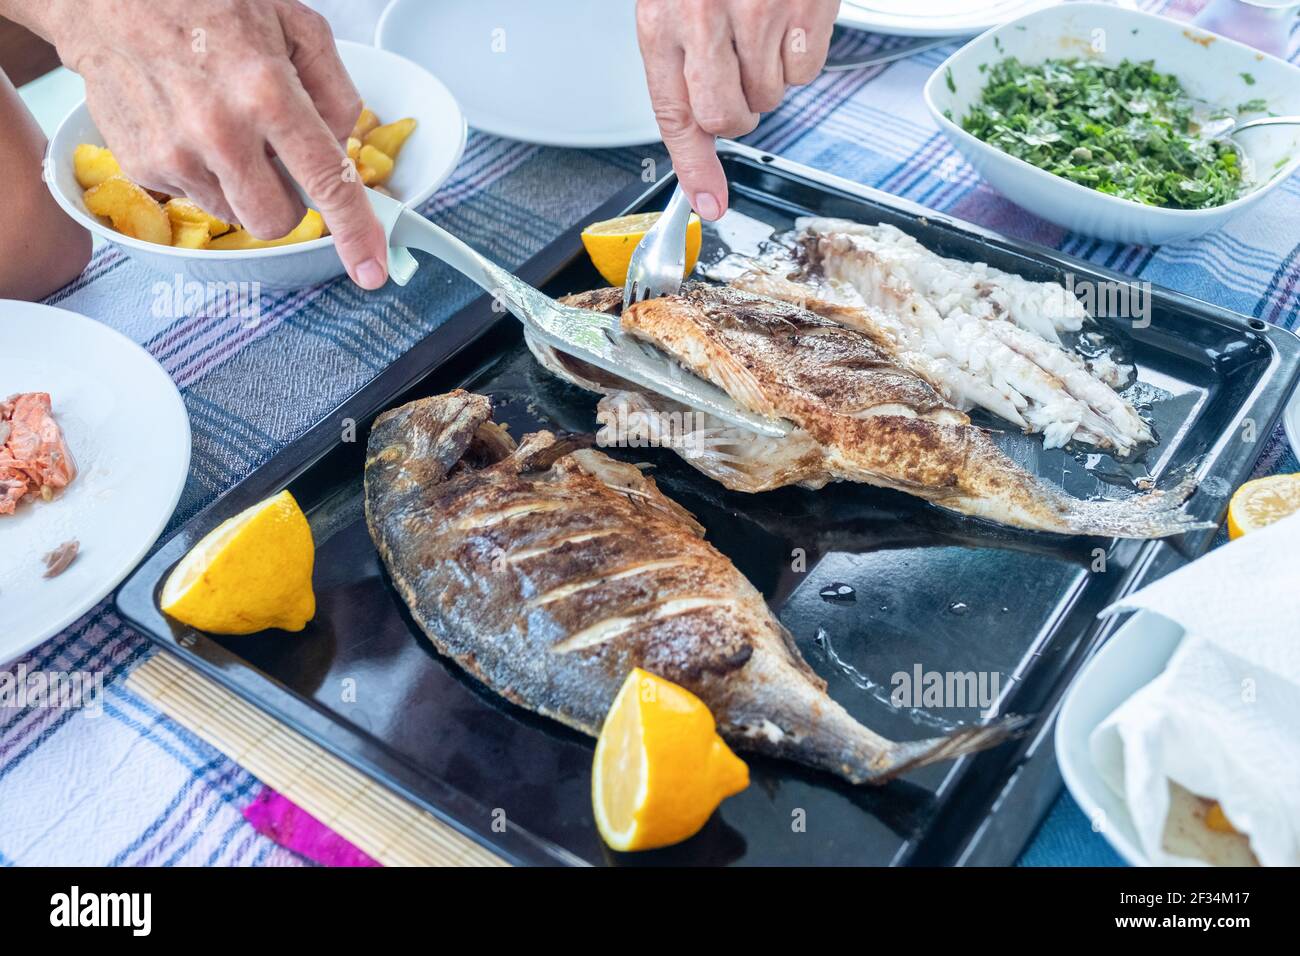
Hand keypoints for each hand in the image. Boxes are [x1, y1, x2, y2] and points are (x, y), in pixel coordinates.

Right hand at [26, 0, 388, 288]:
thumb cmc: (203, 1)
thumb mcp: (293, 22)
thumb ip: (335, 91)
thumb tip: (341, 149)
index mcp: (267, 91)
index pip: (327, 181)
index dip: (356, 231)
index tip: (371, 269)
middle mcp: (219, 130)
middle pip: (277, 220)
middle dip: (287, 201)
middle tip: (275, 157)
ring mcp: (175, 153)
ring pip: (237, 214)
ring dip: (244, 185)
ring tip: (224, 127)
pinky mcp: (142, 165)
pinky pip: (196, 197)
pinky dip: (205, 173)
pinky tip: (190, 127)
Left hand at [635, 0, 836, 220]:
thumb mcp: (674, 0)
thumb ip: (680, 55)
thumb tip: (700, 128)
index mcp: (662, 20)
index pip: (674, 117)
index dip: (694, 168)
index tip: (708, 203)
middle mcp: (706, 18)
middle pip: (725, 119)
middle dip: (737, 115)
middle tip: (738, 78)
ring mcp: (758, 13)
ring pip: (769, 97)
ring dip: (768, 77)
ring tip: (760, 28)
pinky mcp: (804, 7)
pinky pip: (805, 71)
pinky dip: (801, 54)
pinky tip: (787, 19)